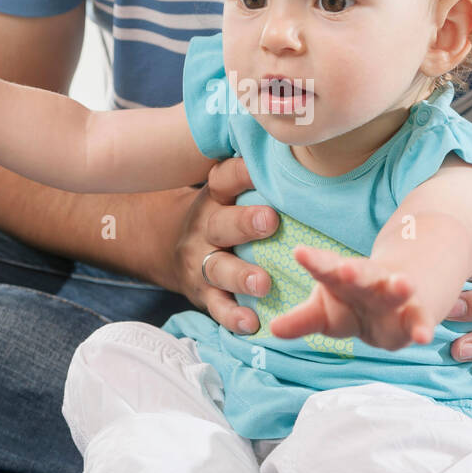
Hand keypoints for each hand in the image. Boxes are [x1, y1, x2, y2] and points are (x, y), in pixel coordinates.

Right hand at [164, 156, 277, 335]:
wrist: (168, 247)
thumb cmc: (220, 215)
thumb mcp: (226, 192)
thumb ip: (253, 178)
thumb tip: (303, 149)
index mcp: (215, 197)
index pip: (224, 179)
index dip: (242, 172)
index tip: (262, 167)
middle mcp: (205, 227)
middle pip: (221, 224)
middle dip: (245, 223)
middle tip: (270, 221)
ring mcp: (201, 262)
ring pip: (218, 268)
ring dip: (241, 275)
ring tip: (263, 282)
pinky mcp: (203, 294)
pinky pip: (217, 306)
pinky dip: (233, 316)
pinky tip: (252, 323)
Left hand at [271, 246, 431, 349]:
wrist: (403, 285)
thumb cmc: (354, 302)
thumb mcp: (326, 311)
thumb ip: (302, 320)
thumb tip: (273, 329)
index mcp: (341, 280)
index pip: (325, 268)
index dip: (313, 261)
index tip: (299, 252)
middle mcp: (368, 284)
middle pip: (362, 275)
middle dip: (354, 273)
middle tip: (347, 268)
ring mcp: (394, 298)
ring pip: (396, 291)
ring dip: (399, 287)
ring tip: (403, 283)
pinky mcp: (415, 316)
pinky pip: (420, 322)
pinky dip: (422, 329)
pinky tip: (425, 336)